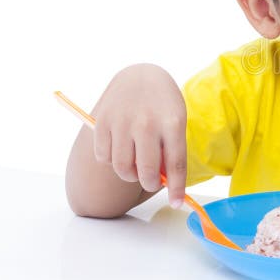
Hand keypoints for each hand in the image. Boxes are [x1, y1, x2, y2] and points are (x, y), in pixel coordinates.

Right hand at [92, 64, 186, 207]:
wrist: (141, 76)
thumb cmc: (164, 105)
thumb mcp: (176, 121)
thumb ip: (171, 150)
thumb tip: (164, 183)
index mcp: (172, 123)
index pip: (176, 164)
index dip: (176, 188)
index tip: (177, 203)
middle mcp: (147, 123)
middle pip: (146, 171)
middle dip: (150, 184)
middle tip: (151, 182)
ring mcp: (122, 122)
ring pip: (123, 168)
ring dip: (130, 174)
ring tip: (136, 163)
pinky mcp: (101, 122)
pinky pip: (104, 157)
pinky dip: (112, 160)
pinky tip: (120, 148)